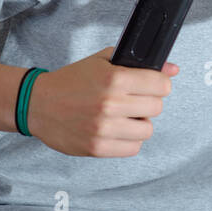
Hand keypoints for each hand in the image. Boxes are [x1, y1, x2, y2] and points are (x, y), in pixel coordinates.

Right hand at [26, 47, 177, 156]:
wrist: (38, 103)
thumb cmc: (72, 81)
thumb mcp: (103, 62)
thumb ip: (139, 64)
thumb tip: (173, 69)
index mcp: (114, 79)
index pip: (161, 85)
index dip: (159, 84)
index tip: (152, 85)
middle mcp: (110, 104)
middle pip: (157, 107)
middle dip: (148, 102)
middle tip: (133, 100)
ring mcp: (103, 128)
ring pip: (147, 130)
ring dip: (139, 123)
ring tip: (124, 116)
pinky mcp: (97, 148)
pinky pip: (132, 148)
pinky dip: (128, 140)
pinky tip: (116, 130)